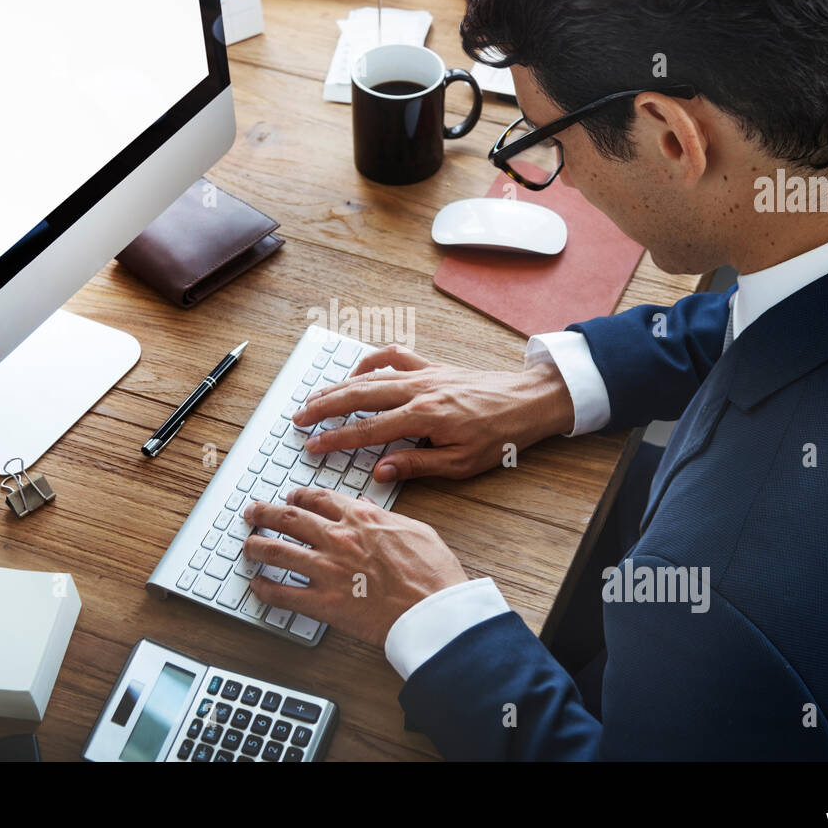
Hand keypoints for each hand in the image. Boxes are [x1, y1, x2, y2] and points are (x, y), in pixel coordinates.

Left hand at [242, 487, 467, 646]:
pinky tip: (257, 586)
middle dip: (265, 513)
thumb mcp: (416, 530)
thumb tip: (367, 506)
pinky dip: (265, 589)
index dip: (299, 496)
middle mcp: (339, 539)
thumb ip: (386, 517)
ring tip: (248, 545)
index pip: (319, 499)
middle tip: (253, 512)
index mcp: (362, 519)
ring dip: (257, 546)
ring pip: (278, 551)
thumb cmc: (433, 575)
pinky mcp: (324, 603)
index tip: (290, 497)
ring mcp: (328, 570)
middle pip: (290, 518)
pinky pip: (284, 594)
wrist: (435, 612)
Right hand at [292, 345, 572, 481]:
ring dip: (338, 386)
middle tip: (298, 418)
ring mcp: (425, 373)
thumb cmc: (500, 436)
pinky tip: (356, 372)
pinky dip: (371, 362)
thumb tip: (380, 471)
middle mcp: (419, 389)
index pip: (367, 430)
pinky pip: (394, 357)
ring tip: (313, 398)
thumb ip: (417, 465)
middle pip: (359, 396)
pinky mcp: (433, 366)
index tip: (312, 445)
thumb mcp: (460, 464)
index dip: (335, 439)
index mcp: (424, 417)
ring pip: (371, 376)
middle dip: (324, 407)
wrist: (529, 401)